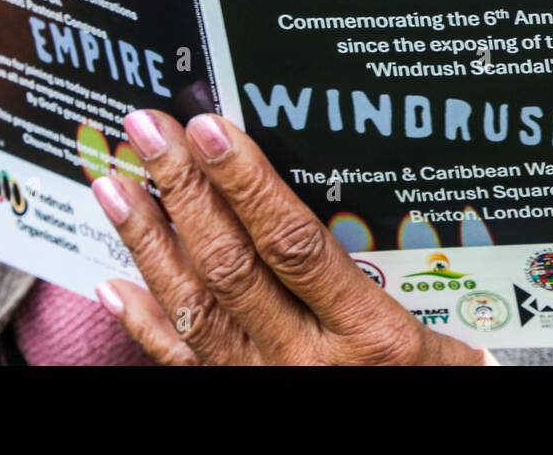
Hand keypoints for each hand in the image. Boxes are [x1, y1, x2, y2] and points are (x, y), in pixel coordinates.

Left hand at [90, 109, 484, 365]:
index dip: (245, 183)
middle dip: (184, 190)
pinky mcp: (234, 402)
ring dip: (149, 241)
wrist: (415, 438)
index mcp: (366, 334)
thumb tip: (342, 194)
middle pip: (230, 264)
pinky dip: (142, 322)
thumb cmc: (433, 384)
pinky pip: (180, 362)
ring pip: (194, 307)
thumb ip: (388, 271)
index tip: (209, 129)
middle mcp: (305, 361)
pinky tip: (113, 282)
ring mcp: (262, 385)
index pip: (291, 243)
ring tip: (117, 185)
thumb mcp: (439, 332)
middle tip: (149, 131)